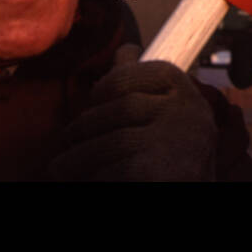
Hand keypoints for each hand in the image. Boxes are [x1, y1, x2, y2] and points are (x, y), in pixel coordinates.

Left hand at [48, 44, 217, 180]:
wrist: (191, 201)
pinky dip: (94, 178)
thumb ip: (142, 84)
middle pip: (121, 106)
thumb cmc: (171, 160)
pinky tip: (88, 181)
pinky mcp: (161, 170)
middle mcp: (190, 113)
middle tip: (66, 143)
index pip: (134, 74)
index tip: (90, 105)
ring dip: (77, 158)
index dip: (104, 87)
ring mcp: (178, 141)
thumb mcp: (164, 116)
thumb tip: (126, 50)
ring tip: (60, 169)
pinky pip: (113, 169)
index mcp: (187, 94)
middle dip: (85, 125)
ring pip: (111, 141)